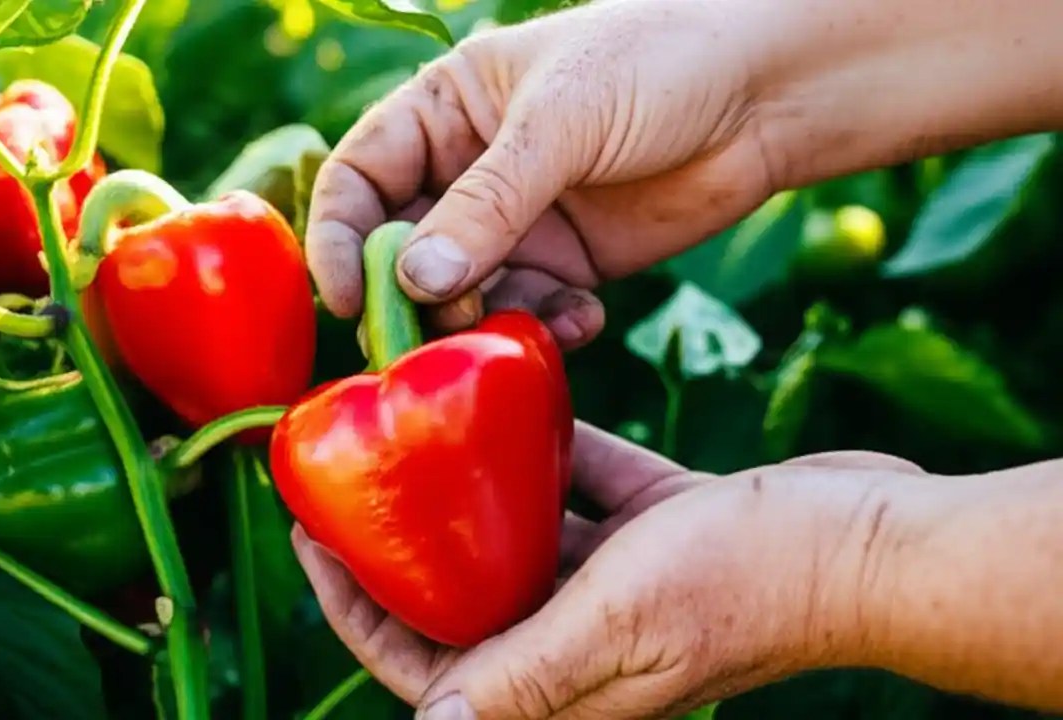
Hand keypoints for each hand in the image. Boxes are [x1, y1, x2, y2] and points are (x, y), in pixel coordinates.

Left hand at [292, 423, 931, 718]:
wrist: (872, 542)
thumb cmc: (750, 584)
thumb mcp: (622, 623)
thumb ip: (526, 676)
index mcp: (565, 677)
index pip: (430, 662)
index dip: (358, 611)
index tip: (315, 537)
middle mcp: (583, 636)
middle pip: (461, 595)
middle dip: (401, 543)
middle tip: (350, 475)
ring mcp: (622, 582)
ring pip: (519, 536)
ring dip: (469, 487)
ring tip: (413, 423)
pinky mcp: (658, 529)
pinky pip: (582, 485)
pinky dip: (548, 448)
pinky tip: (509, 393)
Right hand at [306, 0, 772, 348]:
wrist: (769, 90)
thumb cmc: (658, 63)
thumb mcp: (561, 121)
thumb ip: (488, 203)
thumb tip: (415, 280)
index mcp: (446, 110)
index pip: (360, 178)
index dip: (340, 238)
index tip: (348, 298)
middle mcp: (471, 171)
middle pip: (402, 250)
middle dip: (411, 297)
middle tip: (433, 335)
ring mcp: (520, 222)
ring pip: (464, 293)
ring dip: (480, 321)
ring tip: (513, 327)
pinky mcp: (570, 265)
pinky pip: (529, 312)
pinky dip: (542, 328)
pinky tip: (582, 319)